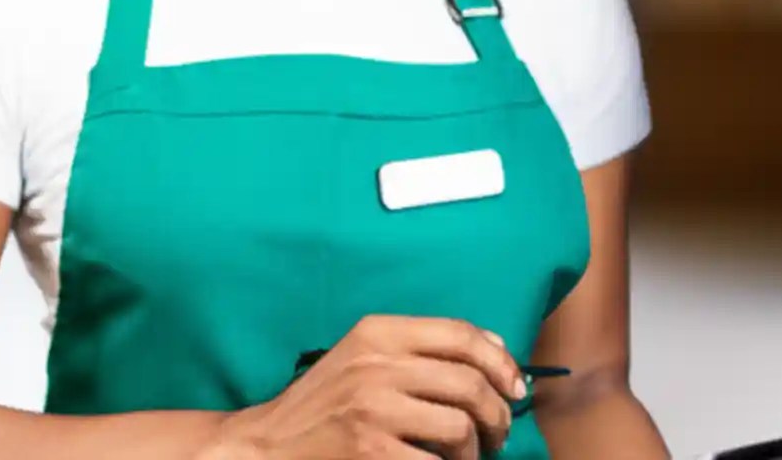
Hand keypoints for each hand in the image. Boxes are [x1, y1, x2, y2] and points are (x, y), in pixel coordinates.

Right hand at [216, 315, 526, 459]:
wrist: (266, 445)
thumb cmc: (325, 402)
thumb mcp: (365, 357)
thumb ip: (423, 348)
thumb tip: (498, 349)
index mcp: (378, 333)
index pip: (461, 335)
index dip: (501, 363)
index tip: (515, 388)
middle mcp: (377, 364)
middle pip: (470, 384)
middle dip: (497, 416)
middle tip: (496, 435)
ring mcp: (373, 409)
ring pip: (460, 427)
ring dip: (474, 451)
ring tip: (466, 458)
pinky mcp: (371, 451)